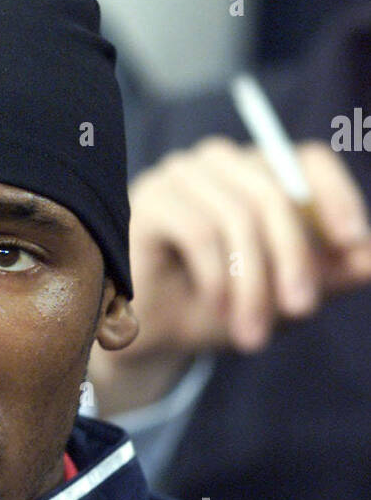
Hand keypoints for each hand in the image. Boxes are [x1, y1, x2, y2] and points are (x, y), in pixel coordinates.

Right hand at [89, 137, 370, 413]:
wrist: (154, 337)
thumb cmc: (218, 307)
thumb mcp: (283, 295)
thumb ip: (330, 275)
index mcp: (259, 173)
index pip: (307, 162)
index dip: (336, 197)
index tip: (353, 243)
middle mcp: (221, 163)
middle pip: (274, 193)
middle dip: (293, 258)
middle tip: (300, 311)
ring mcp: (181, 175)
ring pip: (236, 217)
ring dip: (251, 282)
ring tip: (252, 332)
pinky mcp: (149, 200)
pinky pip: (198, 232)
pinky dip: (216, 277)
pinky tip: (216, 308)